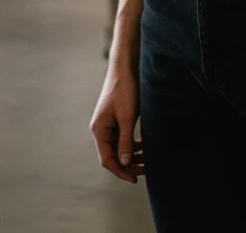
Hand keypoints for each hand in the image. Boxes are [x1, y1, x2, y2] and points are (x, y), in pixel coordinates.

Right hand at [90, 64, 143, 183]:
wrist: (125, 67)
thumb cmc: (124, 90)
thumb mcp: (127, 117)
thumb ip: (125, 141)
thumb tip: (125, 163)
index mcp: (99, 130)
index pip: (107, 160)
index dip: (121, 171)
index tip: (135, 178)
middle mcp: (100, 129)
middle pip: (112, 155)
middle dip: (128, 164)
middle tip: (146, 170)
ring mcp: (107, 124)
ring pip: (118, 147)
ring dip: (131, 155)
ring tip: (147, 160)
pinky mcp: (115, 119)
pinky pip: (121, 138)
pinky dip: (131, 145)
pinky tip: (143, 147)